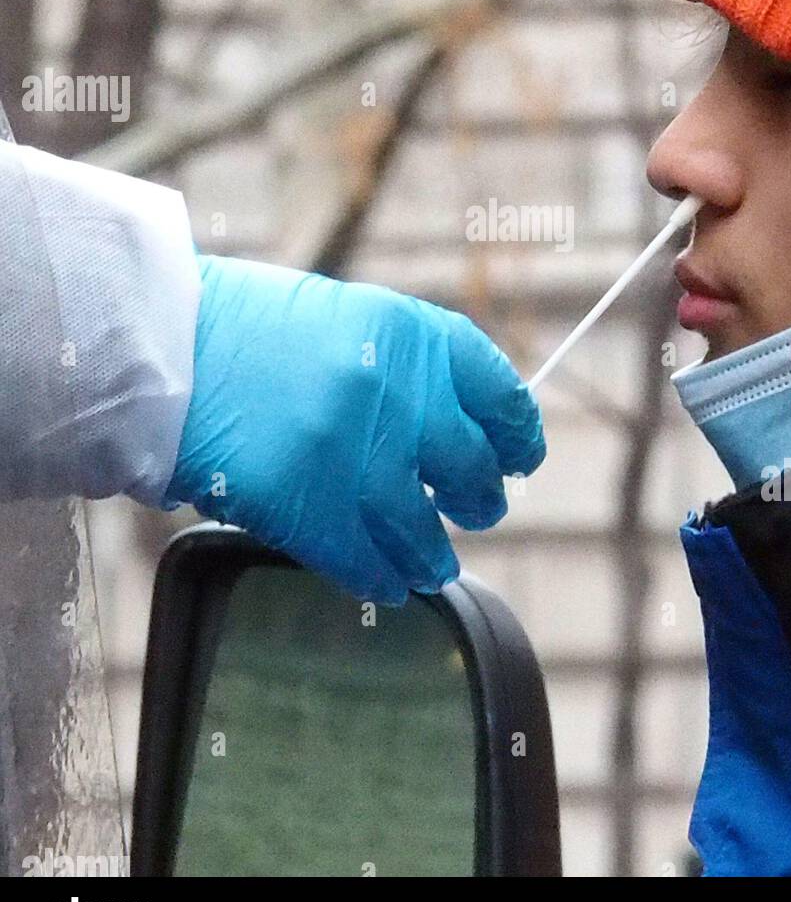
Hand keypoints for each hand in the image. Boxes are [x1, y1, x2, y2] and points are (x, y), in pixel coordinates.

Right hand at [164, 256, 545, 603]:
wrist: (160, 344)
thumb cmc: (245, 328)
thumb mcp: (346, 318)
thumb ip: (406, 367)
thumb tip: (458, 422)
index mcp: (411, 334)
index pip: (498, 392)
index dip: (517, 432)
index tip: (521, 455)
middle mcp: (395, 392)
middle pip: (470, 466)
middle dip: (481, 497)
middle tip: (479, 508)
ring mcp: (353, 453)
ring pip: (423, 528)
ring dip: (433, 553)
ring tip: (434, 562)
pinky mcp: (307, 506)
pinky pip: (365, 562)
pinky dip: (381, 578)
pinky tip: (386, 583)